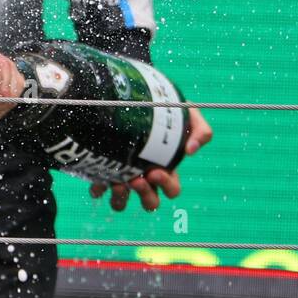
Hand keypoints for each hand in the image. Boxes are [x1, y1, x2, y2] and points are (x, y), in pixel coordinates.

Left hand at [89, 106, 213, 211]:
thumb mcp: (188, 115)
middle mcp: (145, 177)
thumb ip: (201, 130)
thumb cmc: (165, 108)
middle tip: (136, 178)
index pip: (172, 190)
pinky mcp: (103, 170)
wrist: (134, 95)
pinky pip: (99, 190)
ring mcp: (124, 175)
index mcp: (165, 168)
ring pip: (123, 203)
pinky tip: (97, 174)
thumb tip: (191, 150)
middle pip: (150, 202)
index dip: (165, 186)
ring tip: (116, 181)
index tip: (155, 171)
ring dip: (120, 197)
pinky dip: (98, 187)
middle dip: (145, 194)